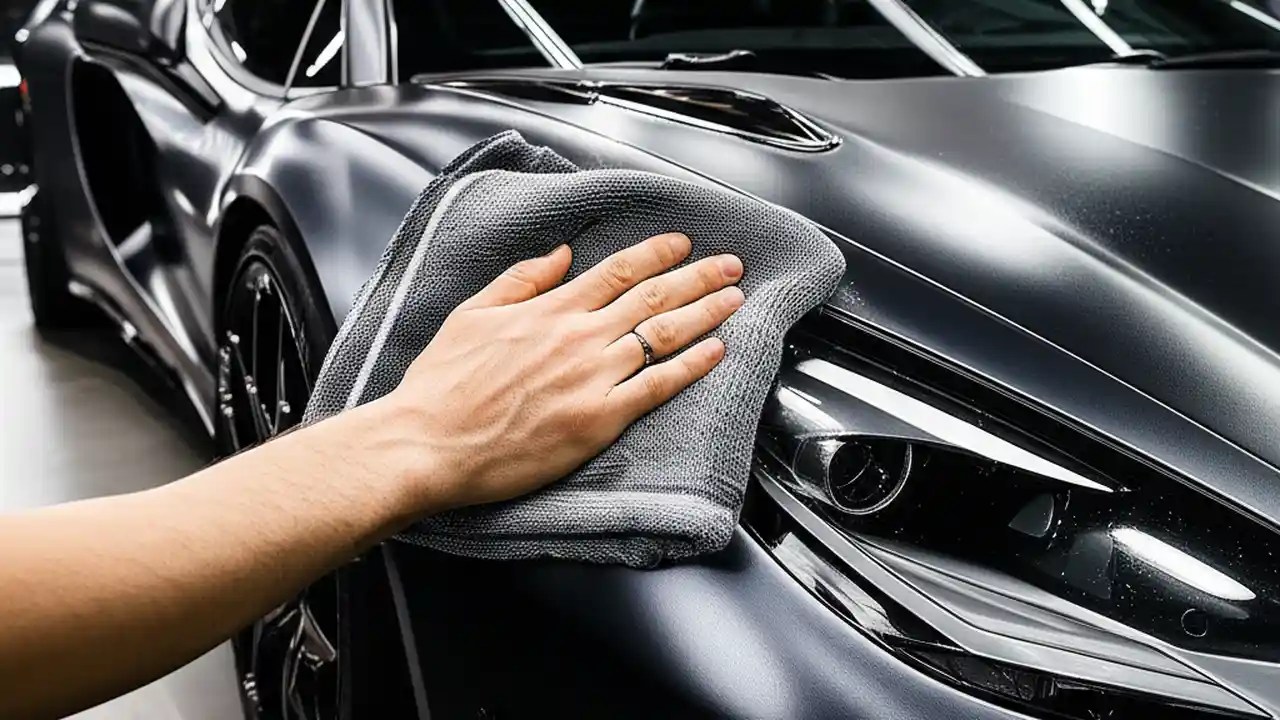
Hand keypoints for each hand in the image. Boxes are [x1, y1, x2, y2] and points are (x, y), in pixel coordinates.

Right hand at [384, 233, 743, 510]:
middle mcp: (578, 337)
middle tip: (731, 264)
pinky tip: (716, 351)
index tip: (683, 244)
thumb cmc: (442, 387)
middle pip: (652, 297)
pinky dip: (691, 366)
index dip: (656, 254)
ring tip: (734, 299)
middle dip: (698, 276)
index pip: (617, 271)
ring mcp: (592, 378)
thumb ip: (521, 280)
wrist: (429, 443)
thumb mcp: (472, 314)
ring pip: (663, 335)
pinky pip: (656, 386)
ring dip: (705, 312)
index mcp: (548, 310)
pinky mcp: (598, 419)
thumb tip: (561, 254)